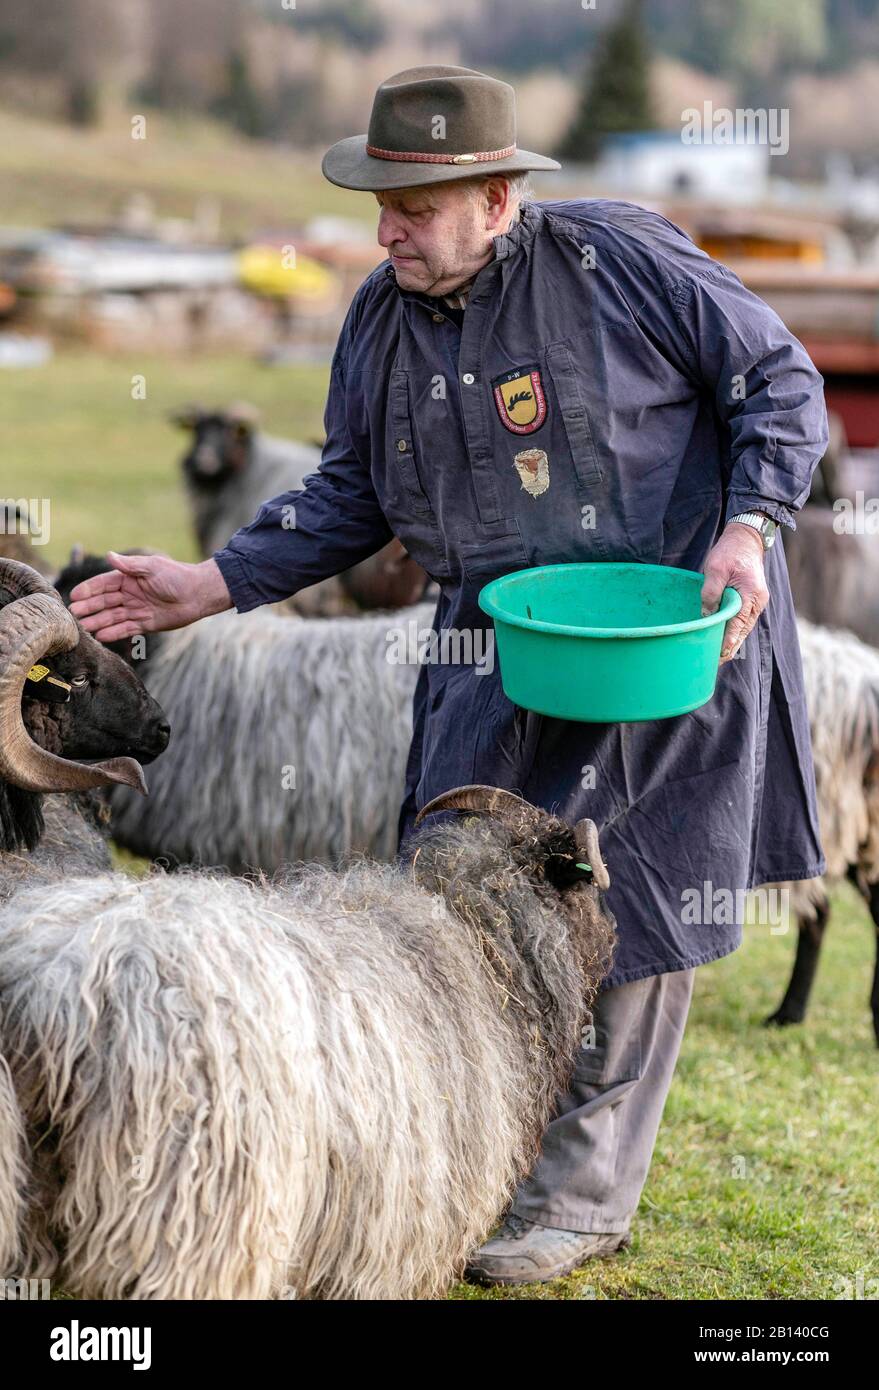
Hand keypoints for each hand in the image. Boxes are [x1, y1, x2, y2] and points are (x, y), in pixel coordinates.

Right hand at [69, 552, 232, 641]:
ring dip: (98, 621)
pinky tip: (100, 635)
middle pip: (105, 602)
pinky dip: (114, 632)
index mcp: (129, 578)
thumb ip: (130, 565)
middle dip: (89, 608)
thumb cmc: (177, 576)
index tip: (74, 596)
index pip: (103, 584)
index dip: (89, 590)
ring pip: (112, 617)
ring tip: (83, 627)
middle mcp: (130, 594)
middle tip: (74, 614)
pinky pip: (126, 628)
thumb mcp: (152, 567)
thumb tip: (109, 555)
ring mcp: (136, 609)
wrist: (198, 594)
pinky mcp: (145, 623)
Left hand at [701, 523, 768, 662]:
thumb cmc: (730, 552)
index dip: (729, 640)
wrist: (746, 539)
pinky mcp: (753, 600)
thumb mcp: (715, 568)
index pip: (738, 623)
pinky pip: (744, 620)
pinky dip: (736, 631)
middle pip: (743, 629)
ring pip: (745, 627)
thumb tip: (707, 614)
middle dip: (731, 646)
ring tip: (720, 657)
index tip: (720, 654)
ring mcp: (757, 601)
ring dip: (734, 641)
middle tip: (716, 662)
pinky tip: (727, 640)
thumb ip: (711, 592)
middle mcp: (757, 600)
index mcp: (750, 593)